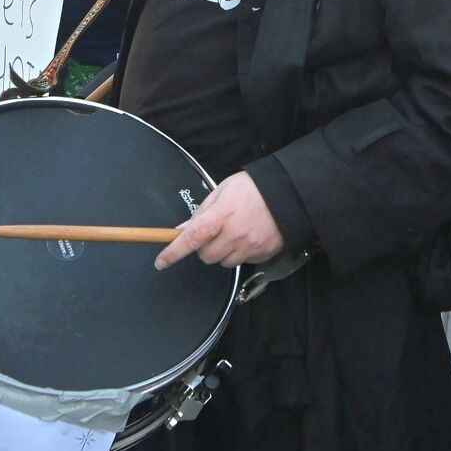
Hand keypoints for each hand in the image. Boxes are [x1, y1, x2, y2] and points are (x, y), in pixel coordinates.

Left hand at [153, 172, 284, 269]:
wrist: (288, 193)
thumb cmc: (254, 188)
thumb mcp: (223, 190)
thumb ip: (202, 210)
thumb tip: (184, 229)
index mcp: (222, 214)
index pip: (192, 237)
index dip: (174, 252)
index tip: (161, 261)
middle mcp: (235, 233)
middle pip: (206, 256)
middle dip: (204, 248)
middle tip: (213, 234)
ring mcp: (250, 246)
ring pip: (224, 262)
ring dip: (223, 252)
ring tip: (234, 234)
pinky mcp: (262, 254)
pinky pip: (243, 262)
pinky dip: (241, 253)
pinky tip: (248, 237)